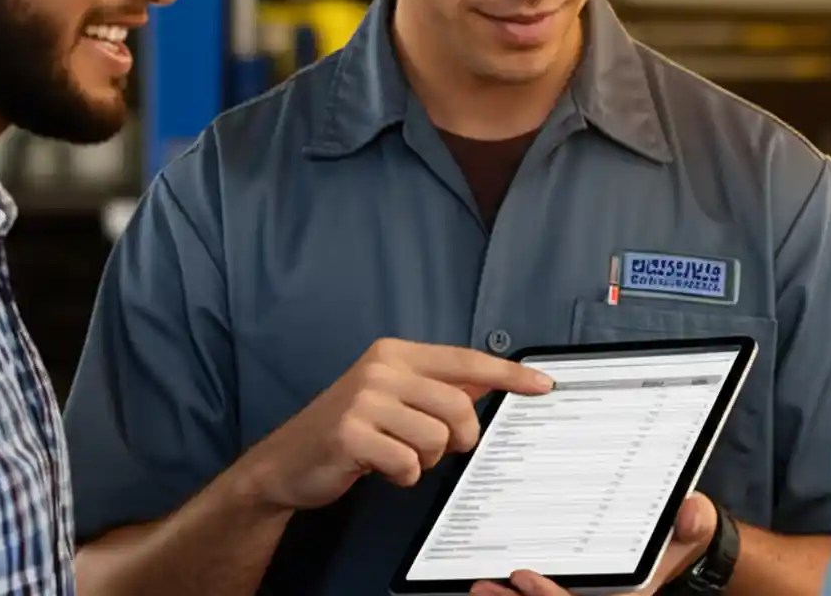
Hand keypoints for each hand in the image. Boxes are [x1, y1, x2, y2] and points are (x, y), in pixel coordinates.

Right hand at [234, 338, 553, 510]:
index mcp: (395, 353)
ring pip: (436, 439)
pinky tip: (380, 467)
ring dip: (425, 460)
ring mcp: (364, 400)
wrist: (287, 461)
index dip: (509, 375)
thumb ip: (437, 388)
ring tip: (398, 454)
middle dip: (461, 437)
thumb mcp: (392, 397)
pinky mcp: (352, 434)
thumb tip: (494, 384)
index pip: (466, 360)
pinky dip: (402, 476)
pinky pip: (408, 465)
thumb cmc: (348, 429)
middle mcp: (381, 369)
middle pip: (458, 405)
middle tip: (442, 448)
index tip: (543, 385)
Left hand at [470, 493, 719, 595]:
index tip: (523, 576)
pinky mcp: (572, 588)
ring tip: (481, 587)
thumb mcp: (694, 528)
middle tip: (484, 586)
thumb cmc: (680, 536)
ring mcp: (585, 594)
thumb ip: (695, 524)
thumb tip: (690, 513)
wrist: (679, 541)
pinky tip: (494, 582)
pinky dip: (517, 595)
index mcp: (629, 594)